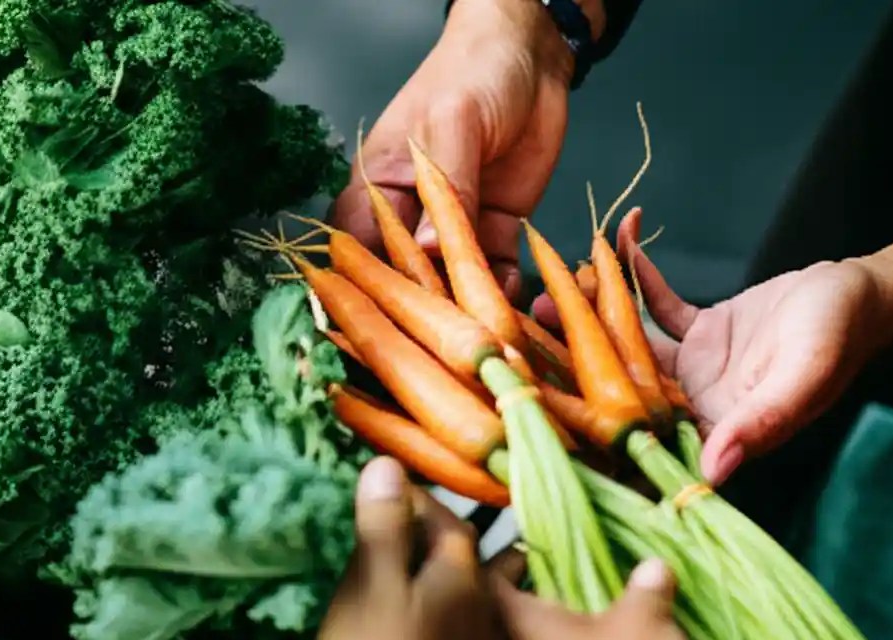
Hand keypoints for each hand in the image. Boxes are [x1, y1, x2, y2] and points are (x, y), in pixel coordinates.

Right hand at [302, 457, 502, 639]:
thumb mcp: (370, 589)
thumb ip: (384, 528)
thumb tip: (388, 465)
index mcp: (460, 580)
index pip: (446, 520)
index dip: (414, 498)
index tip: (388, 484)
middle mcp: (481, 613)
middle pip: (473, 560)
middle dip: (444, 539)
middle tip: (415, 524)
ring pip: (470, 600)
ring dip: (447, 580)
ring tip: (420, 571)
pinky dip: (437, 624)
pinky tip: (413, 632)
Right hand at [330, 0, 580, 300]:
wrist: (533, 54)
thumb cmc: (473, 72)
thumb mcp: (455, 122)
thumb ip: (446, 185)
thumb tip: (425, 249)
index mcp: (380, 185)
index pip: (360, 243)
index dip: (366, 281)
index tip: (385, 314)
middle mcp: (409, 214)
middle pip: (404, 275)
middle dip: (424, 306)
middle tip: (447, 333)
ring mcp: (453, 226)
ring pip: (450, 281)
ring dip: (467, 305)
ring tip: (487, 328)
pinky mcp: (493, 229)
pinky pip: (492, 272)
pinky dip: (503, 291)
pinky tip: (515, 301)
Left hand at [489, 552, 698, 639]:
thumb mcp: (643, 622)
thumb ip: (644, 589)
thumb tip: (652, 571)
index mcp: (518, 625)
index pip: (493, 576)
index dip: (511, 555)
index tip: (534, 542)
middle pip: (511, 613)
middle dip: (540, 592)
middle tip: (569, 573)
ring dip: (560, 631)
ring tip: (594, 613)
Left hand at [542, 210, 891, 483]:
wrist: (865, 293)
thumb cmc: (842, 334)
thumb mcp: (804, 376)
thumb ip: (761, 421)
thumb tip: (713, 471)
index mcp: (715, 428)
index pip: (643, 435)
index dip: (595, 421)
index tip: (544, 396)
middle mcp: (695, 405)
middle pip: (621, 387)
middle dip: (575, 359)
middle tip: (528, 326)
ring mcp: (694, 369)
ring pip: (628, 344)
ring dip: (594, 312)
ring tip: (555, 282)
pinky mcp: (700, 333)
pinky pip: (656, 306)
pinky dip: (636, 273)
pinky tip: (615, 241)